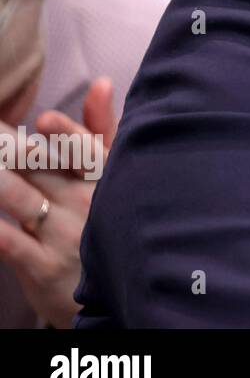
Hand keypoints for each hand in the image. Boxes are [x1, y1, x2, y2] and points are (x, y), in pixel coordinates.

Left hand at [0, 77, 114, 327]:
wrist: (112, 295)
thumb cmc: (105, 224)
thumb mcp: (111, 177)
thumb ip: (100, 129)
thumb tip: (99, 82)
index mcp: (104, 177)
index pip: (84, 147)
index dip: (63, 133)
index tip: (41, 123)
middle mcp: (86, 203)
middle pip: (40, 166)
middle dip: (8, 149)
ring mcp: (64, 235)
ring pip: (19, 197)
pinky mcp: (43, 266)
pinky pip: (8, 242)